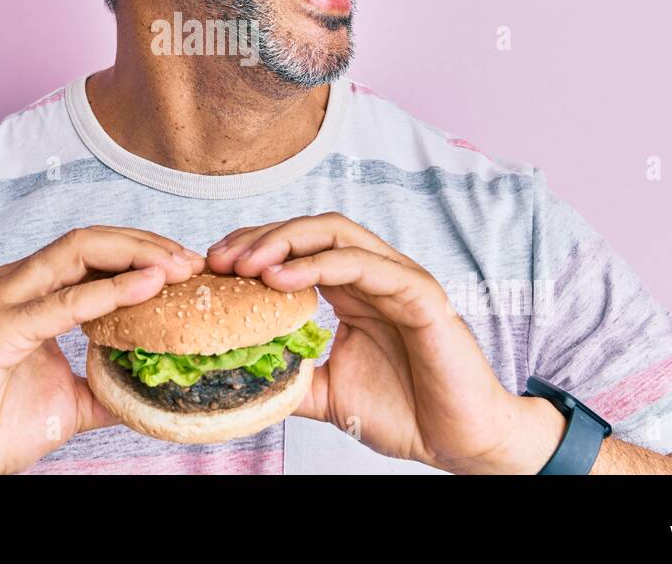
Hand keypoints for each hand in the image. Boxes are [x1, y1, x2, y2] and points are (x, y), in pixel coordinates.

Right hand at [0, 226, 204, 473]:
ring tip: (175, 268)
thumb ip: (108, 383)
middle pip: (90, 240)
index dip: (145, 252)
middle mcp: (16, 283)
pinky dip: (106, 292)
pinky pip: (60, 303)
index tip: (190, 269)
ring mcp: (2, 300)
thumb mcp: (72, 400)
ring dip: (133, 256)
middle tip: (193, 264)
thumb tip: (152, 385)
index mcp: (32, 291)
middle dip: (146, 245)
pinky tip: (143, 289)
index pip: (95, 251)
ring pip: (75, 252)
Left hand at [207, 213, 565, 473]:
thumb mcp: (329, 394)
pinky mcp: (420, 294)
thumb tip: (241, 376)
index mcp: (352, 291)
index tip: (210, 268)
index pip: (297, 248)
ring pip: (336, 233)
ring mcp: (398, 279)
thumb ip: (291, 376)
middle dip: (260, 238)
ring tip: (244, 265)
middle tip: (217, 261)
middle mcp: (374, 274)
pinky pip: (365, 264)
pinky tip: (282, 280)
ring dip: (284, 242)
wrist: (462, 443)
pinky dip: (320, 265)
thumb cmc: (407, 413)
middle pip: (311, 229)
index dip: (253, 249)